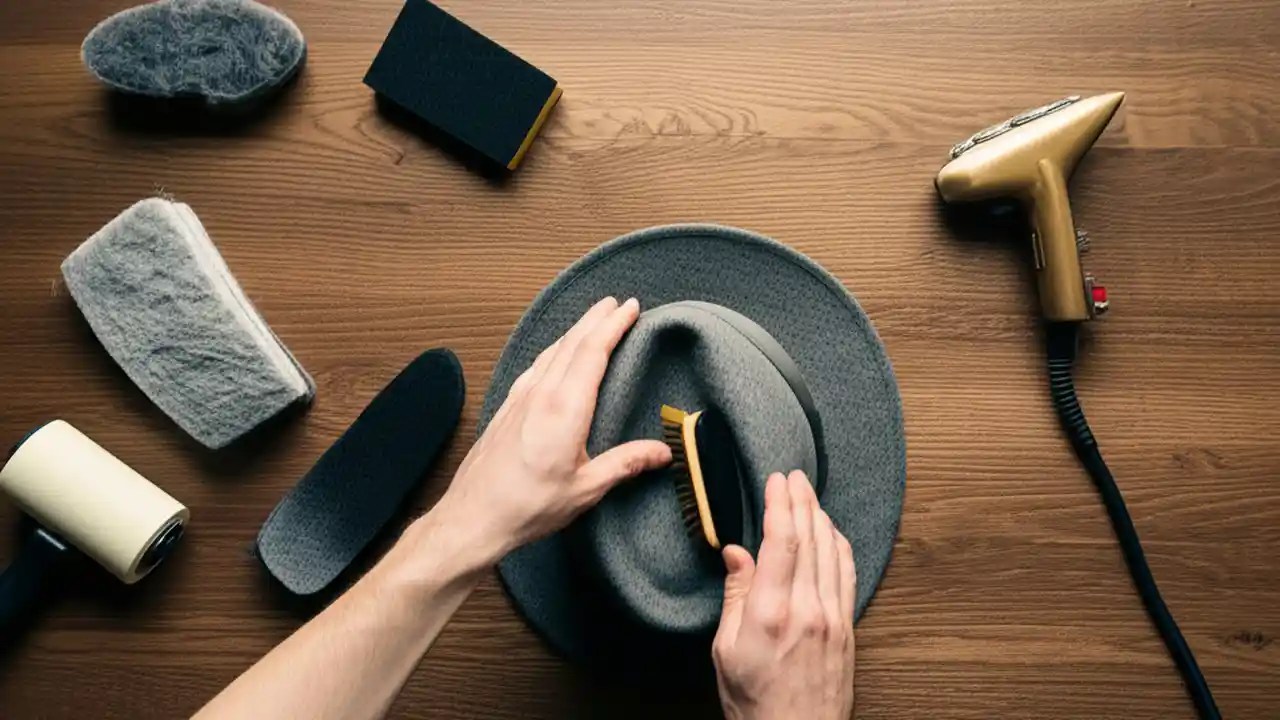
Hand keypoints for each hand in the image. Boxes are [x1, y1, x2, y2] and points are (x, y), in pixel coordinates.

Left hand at [440, 297, 672, 560]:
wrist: (472, 518)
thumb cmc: (527, 507)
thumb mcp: (585, 489)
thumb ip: (625, 464)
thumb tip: (663, 451)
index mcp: (564, 408)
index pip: (593, 352)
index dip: (613, 326)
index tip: (631, 307)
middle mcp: (540, 394)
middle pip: (571, 343)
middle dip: (595, 319)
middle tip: (617, 303)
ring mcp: (519, 399)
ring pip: (550, 351)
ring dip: (574, 332)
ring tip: (592, 321)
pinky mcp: (506, 408)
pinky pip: (535, 367)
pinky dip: (553, 350)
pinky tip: (555, 355)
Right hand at [713, 471, 856, 719]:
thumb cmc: (753, 702)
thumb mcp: (725, 651)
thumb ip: (734, 597)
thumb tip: (736, 554)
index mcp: (770, 612)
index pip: (782, 541)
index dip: (781, 504)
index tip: (776, 480)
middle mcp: (807, 609)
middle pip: (810, 538)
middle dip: (802, 500)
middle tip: (794, 475)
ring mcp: (832, 618)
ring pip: (832, 551)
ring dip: (821, 516)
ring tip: (810, 495)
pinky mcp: (847, 629)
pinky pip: (847, 574)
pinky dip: (840, 545)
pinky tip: (832, 533)